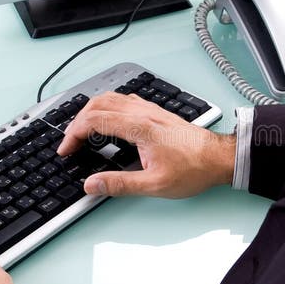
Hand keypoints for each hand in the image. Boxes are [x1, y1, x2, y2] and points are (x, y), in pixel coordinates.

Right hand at [57, 91, 235, 198]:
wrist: (218, 158)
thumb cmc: (193, 169)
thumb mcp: (154, 184)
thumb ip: (120, 184)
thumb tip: (91, 185)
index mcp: (139, 126)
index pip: (94, 120)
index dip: (74, 134)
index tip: (66, 150)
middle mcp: (143, 112)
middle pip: (98, 104)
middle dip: (77, 122)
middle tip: (69, 143)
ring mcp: (149, 110)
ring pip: (110, 99)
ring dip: (90, 112)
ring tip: (82, 133)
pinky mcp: (155, 112)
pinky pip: (123, 101)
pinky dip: (106, 109)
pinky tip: (107, 123)